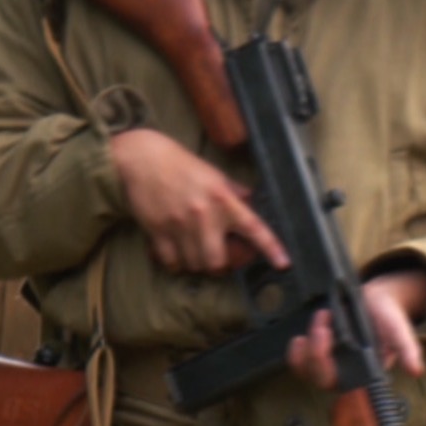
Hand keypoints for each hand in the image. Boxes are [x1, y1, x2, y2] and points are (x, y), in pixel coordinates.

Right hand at [108, 129, 288, 274]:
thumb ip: (233, 192)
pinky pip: (171, 262)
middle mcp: (204, 215)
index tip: (284, 264)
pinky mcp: (157, 231)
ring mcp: (179, 225)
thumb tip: (250, 204)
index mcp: (223, 199)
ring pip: (194, 264)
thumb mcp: (213, 174)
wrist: (141, 159)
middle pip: (218, 261)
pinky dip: (175, 263)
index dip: (271, 248)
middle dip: (219, 266)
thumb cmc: (179, 164)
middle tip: (216, 258)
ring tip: (194, 252)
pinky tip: (175, 253)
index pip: (254, 228)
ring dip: (196, 264)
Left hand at [286, 270, 425, 390]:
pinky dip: (296, 349)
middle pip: (320, 378)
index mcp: (365, 373)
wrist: (373, 301)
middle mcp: (344, 373)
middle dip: (317, 354)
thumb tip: (416, 371)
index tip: (332, 346)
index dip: (338, 375)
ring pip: (304, 370)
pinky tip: (302, 335)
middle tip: (324, 327)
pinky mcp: (314, 353)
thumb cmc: (387, 320)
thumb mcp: (399, 330)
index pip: (346, 386)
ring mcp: (327, 364)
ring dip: (304, 350)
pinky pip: (298, 360)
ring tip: (320, 321)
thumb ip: (407, 349)